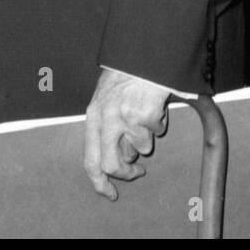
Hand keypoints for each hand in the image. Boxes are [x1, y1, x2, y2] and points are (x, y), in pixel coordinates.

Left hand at [83, 68, 170, 199]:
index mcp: (93, 117)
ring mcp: (126, 118)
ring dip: (146, 136)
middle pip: (112, 165)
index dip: (99, 183)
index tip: (110, 194)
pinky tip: (154, 104)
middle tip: (137, 172)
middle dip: (127, 174)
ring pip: (140, 149)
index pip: (89, 160)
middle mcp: (106, 120)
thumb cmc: (123, 77)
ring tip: (144, 112)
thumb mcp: (104, 100)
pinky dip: (159, 121)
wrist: (141, 55)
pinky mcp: (146, 115)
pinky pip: (157, 131)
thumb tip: (117, 161)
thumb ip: (105, 128)